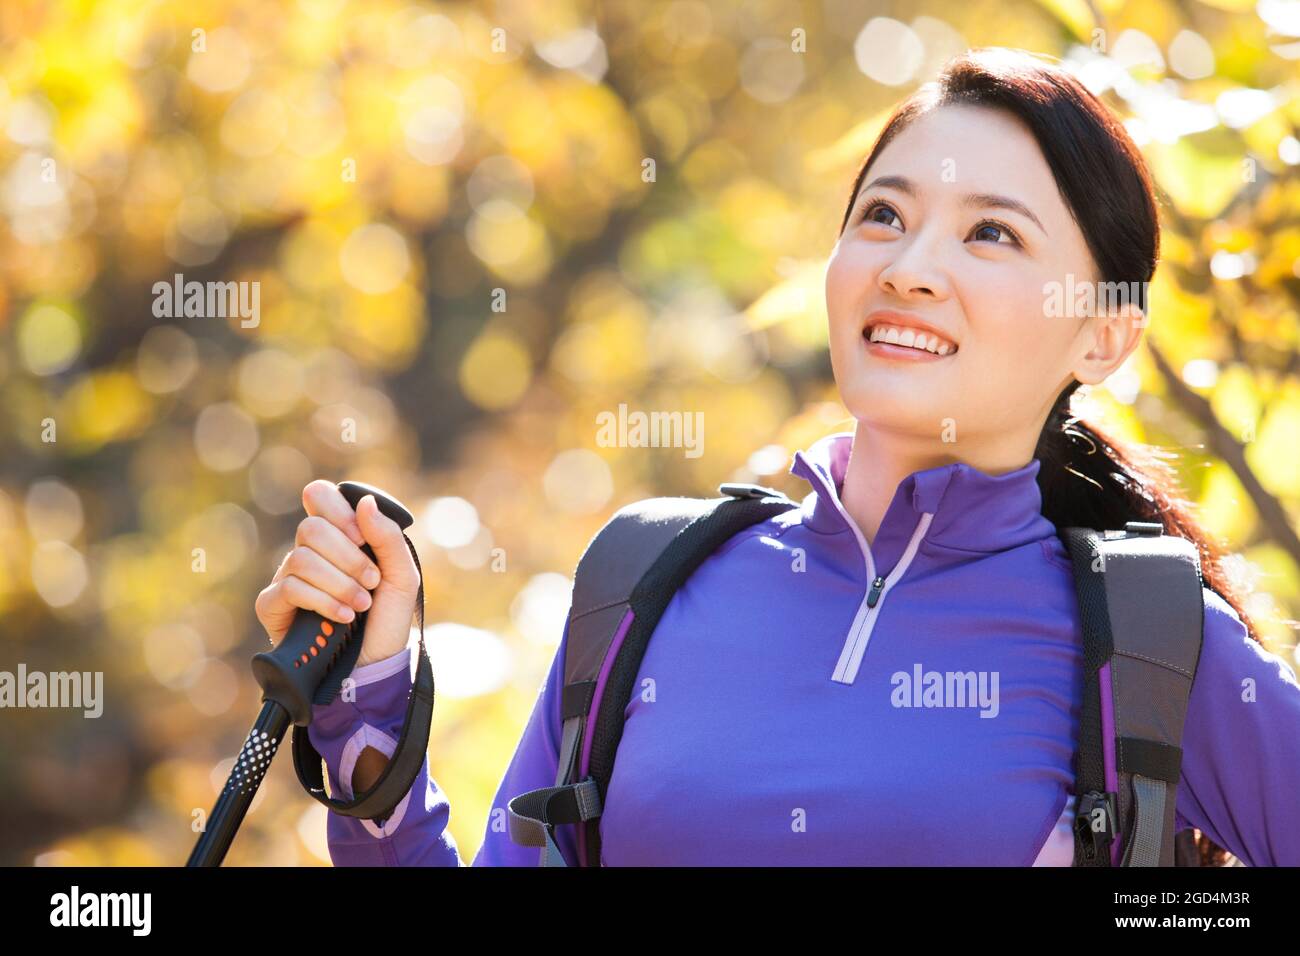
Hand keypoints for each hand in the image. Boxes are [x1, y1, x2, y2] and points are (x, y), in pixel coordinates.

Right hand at [255, 480, 420, 667]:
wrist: (375, 663)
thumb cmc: (387, 618)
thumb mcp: (401, 575)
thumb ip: (387, 537)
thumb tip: (365, 502)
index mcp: (337, 536)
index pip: (319, 495)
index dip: (339, 511)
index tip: (362, 538)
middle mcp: (308, 551)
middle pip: (311, 527)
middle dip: (349, 556)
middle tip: (372, 581)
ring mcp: (288, 577)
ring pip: (301, 558)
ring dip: (340, 583)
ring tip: (361, 605)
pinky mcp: (274, 605)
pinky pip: (290, 587)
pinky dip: (323, 601)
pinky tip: (343, 617)